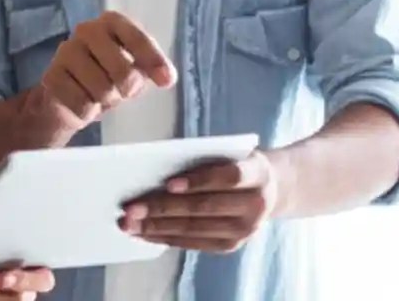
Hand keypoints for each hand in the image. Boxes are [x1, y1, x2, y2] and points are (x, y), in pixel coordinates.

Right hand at [30, 11, 176, 142]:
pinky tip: (81, 100)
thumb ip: (153, 68)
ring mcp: (66, 51)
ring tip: (99, 94)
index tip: (166, 81)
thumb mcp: (136, 68)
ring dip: (106, 101)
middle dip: (128, 88)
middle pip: (123, 70)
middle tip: (123, 91)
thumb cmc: (107, 75)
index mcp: (112, 22)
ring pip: (102, 90)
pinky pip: (82, 104)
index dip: (153, 59)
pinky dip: (87, 110)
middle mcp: (87, 30)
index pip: (137, 37)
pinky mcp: (51, 76)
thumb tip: (167, 78)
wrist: (69, 96)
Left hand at [120, 151, 283, 252]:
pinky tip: (144, 234)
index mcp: (257, 173)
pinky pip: (194, 243)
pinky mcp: (231, 245)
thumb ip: (202, 160)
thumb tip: (153, 173)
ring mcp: (245, 230)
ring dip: (157, 227)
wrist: (270, 189)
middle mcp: (255, 205)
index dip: (198, 180)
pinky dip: (166, 238)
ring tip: (128, 223)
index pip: (228, 177)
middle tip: (130, 208)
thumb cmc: (235, 162)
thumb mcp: (228, 153)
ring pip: (195, 228)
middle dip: (162, 208)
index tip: (168, 183)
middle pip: (204, 207)